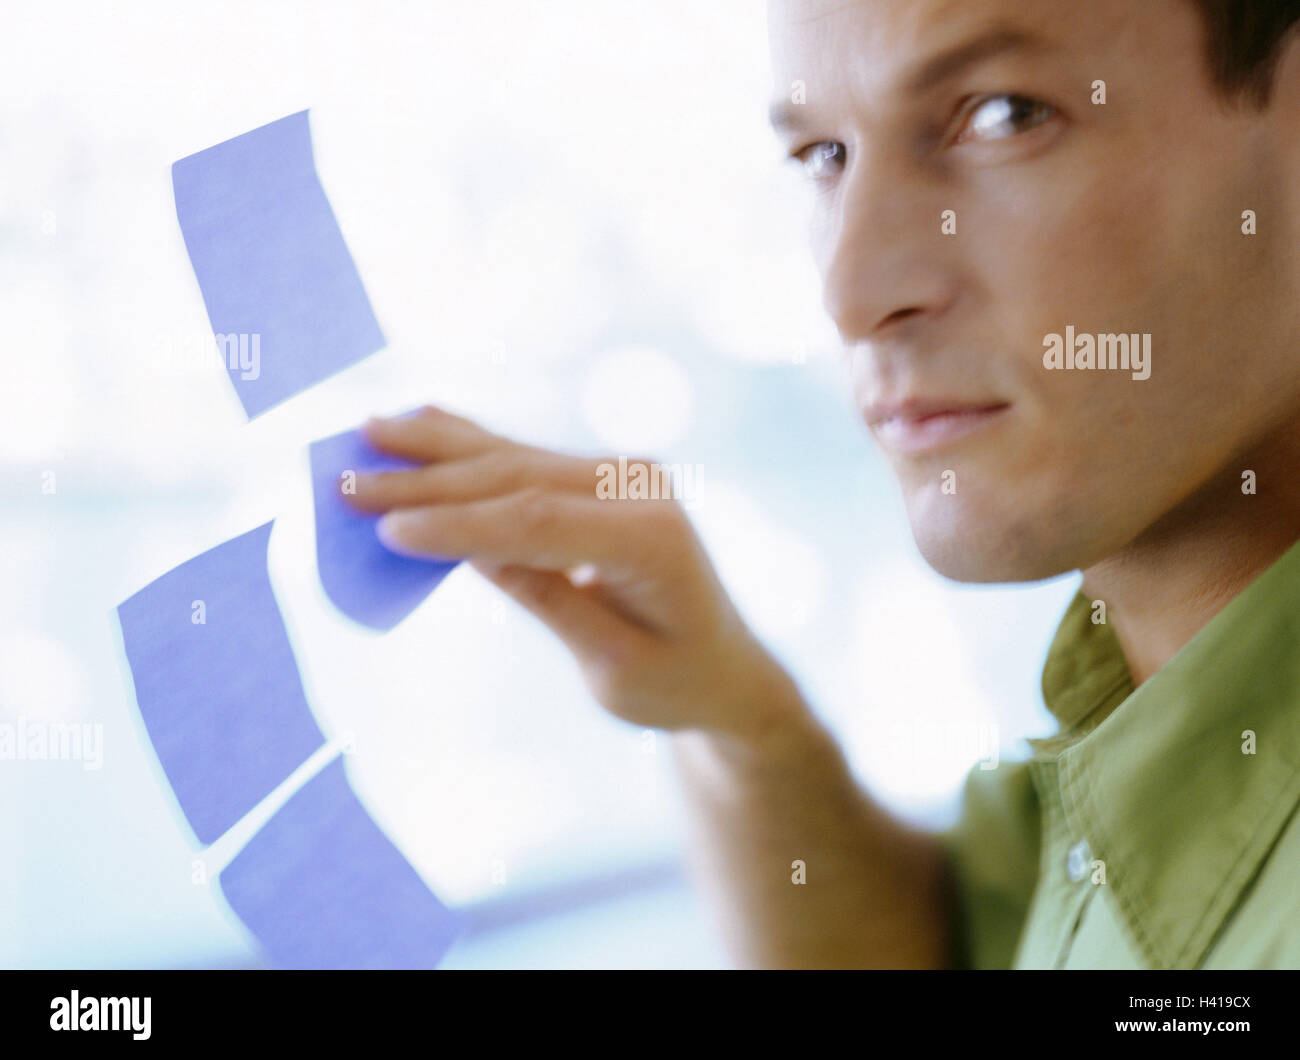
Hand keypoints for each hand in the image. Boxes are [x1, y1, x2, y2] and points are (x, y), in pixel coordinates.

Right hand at [343, 405, 796, 741]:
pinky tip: (419, 422)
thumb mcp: (610, 663)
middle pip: (516, 478)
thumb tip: (464, 548)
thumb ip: (546, 597)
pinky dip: (468, 444)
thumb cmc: (676, 681)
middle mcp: (638, 490)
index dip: (458, 526)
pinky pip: (525, 458)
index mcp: (649, 539)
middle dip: (426, 482)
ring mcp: (621, 477)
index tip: (385, 530)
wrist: (725, 666)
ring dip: (436, 448)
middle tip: (344, 480)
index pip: (536, 523)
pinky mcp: (602, 479)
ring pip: (513, 455)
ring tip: (364, 432)